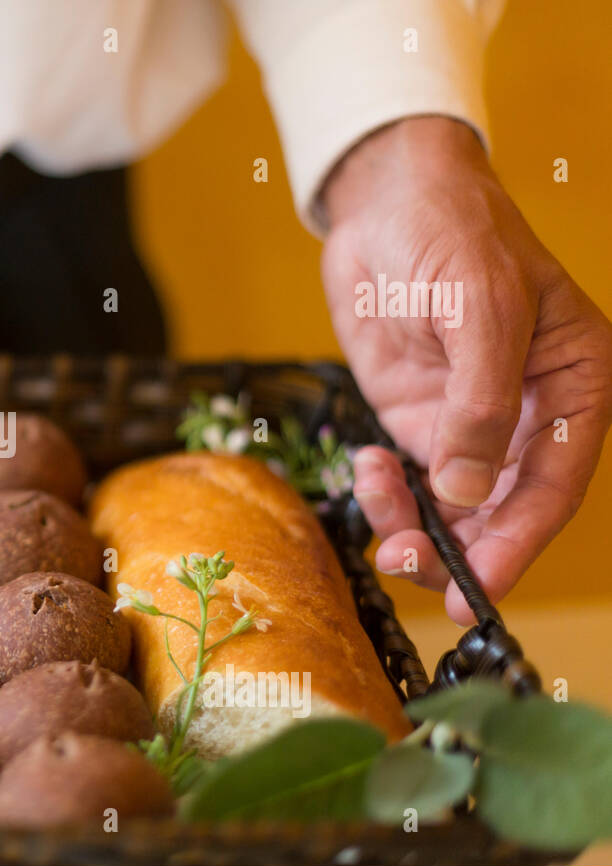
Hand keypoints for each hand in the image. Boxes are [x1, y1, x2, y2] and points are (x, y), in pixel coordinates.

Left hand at [320, 116, 611, 623]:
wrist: (384, 204)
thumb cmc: (451, 234)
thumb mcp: (479, 308)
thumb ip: (478, 404)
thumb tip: (465, 492)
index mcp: (574, 384)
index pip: (554, 484)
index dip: (519, 541)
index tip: (480, 586)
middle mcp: (525, 415)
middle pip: (502, 510)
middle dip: (459, 549)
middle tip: (411, 567)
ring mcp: (467, 423)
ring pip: (451, 508)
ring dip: (414, 526)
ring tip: (379, 518)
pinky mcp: (417, 421)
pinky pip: (406, 482)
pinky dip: (384, 492)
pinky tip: (366, 468)